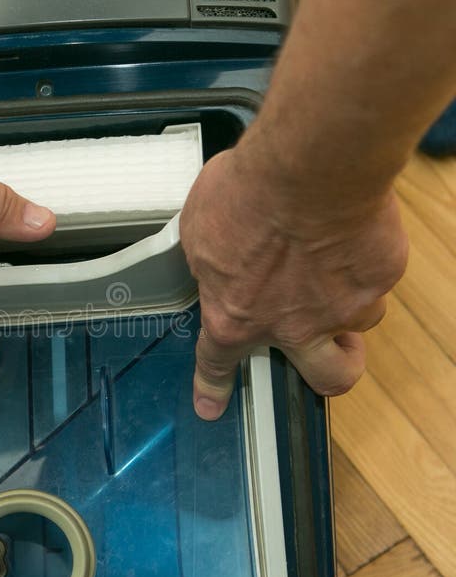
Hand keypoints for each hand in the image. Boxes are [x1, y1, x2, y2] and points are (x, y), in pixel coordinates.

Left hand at [179, 144, 407, 419]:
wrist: (307, 168)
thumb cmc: (246, 194)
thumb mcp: (198, 229)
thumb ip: (209, 260)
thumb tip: (215, 258)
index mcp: (235, 317)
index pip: (218, 362)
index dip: (213, 388)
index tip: (211, 407)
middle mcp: (293, 326)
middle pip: (328, 377)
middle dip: (331, 372)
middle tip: (326, 349)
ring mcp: (341, 306)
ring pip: (358, 321)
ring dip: (346, 301)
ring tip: (332, 262)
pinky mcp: (378, 277)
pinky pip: (374, 277)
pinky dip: (363, 261)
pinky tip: (348, 231)